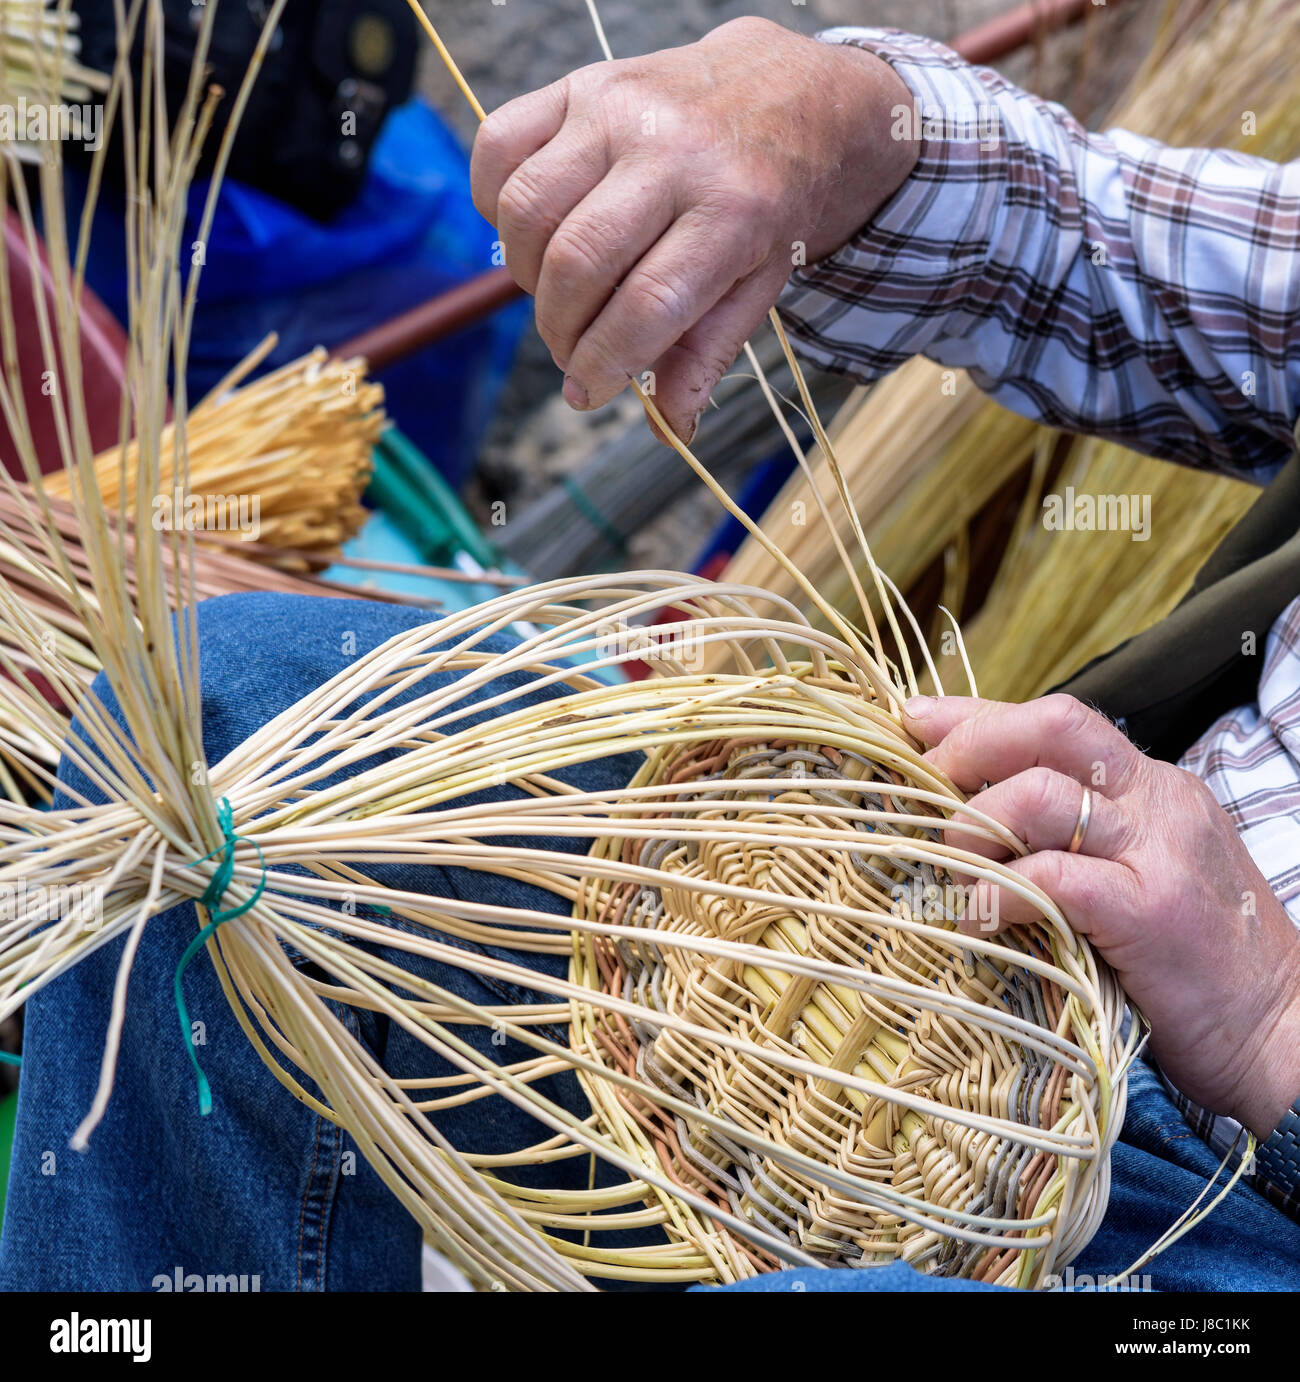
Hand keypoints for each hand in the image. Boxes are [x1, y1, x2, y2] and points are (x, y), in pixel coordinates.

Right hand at [470, 17, 916, 443]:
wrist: (788, 95)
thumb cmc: (769, 202)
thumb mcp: (760, 284)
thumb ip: (707, 354)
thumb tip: (666, 426)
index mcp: (735, 209)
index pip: (646, 306)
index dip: (602, 363)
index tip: (588, 392)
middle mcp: (673, 151)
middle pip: (577, 263)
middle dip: (561, 331)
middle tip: (573, 351)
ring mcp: (619, 108)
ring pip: (527, 210)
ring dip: (526, 275)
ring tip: (557, 295)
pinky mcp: (580, 84)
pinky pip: (499, 146)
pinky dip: (495, 202)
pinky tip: (532, 232)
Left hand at [903, 692, 1299, 1140]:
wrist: (1285, 1039)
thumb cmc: (1193, 966)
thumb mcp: (1137, 877)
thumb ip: (1073, 839)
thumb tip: (971, 819)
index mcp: (1153, 788)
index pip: (1057, 720)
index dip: (976, 716)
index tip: (914, 723)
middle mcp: (1160, 802)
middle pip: (1052, 726)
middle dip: (969, 745)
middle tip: (924, 785)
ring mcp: (1160, 853)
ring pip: (1041, 793)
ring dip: (975, 824)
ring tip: (955, 866)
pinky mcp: (1152, 912)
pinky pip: (1051, 876)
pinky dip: (997, 892)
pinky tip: (976, 916)